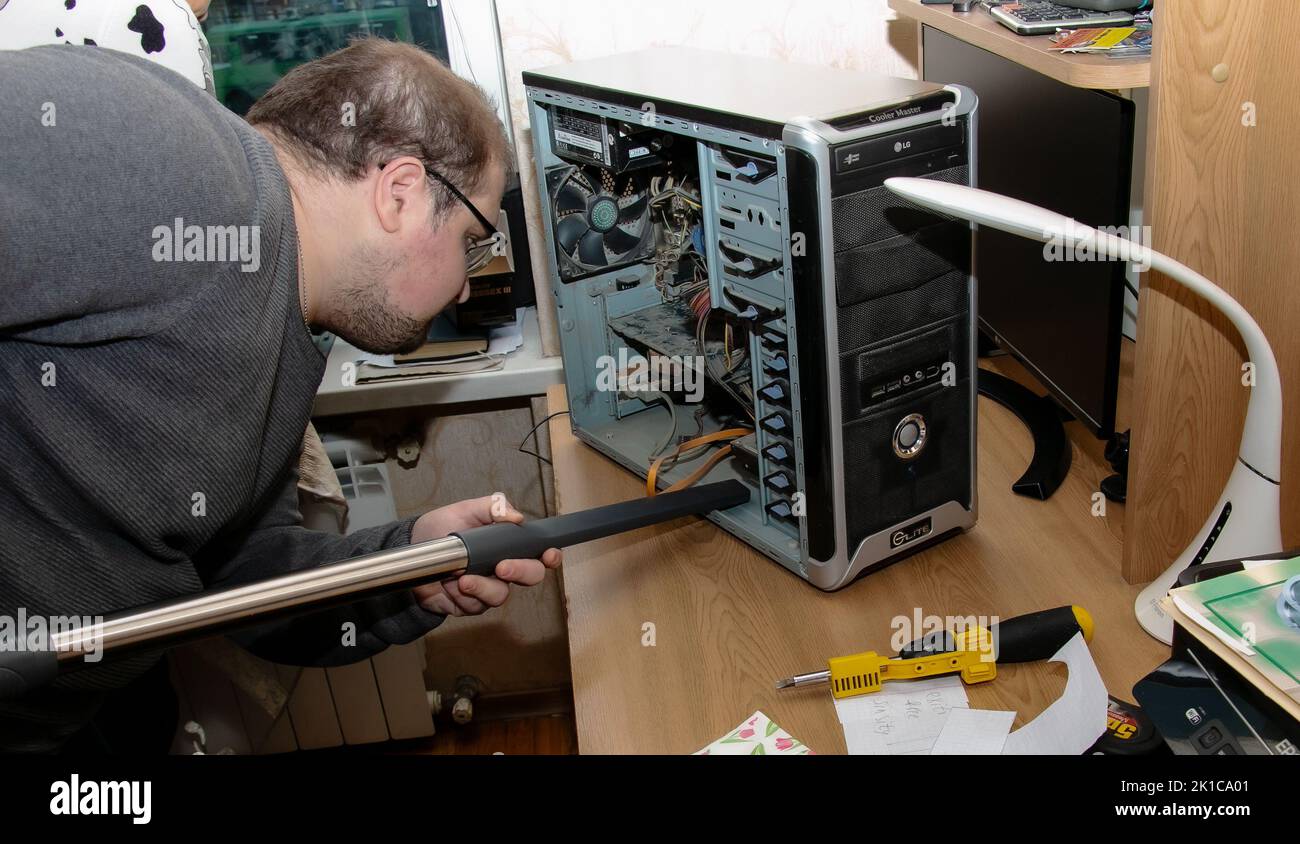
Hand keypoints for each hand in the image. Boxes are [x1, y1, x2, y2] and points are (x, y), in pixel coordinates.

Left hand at [410, 493, 561, 616]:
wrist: (411, 550)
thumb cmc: (442, 529)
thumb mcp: (466, 509)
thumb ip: (493, 507)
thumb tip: (517, 517)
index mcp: (508, 546)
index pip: (540, 553)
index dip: (551, 556)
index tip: (548, 554)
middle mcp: (504, 569)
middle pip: (530, 577)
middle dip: (521, 572)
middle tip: (502, 567)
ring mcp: (488, 589)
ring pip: (500, 596)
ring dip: (483, 588)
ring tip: (463, 579)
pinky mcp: (469, 604)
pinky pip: (475, 607)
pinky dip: (463, 597)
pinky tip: (450, 586)